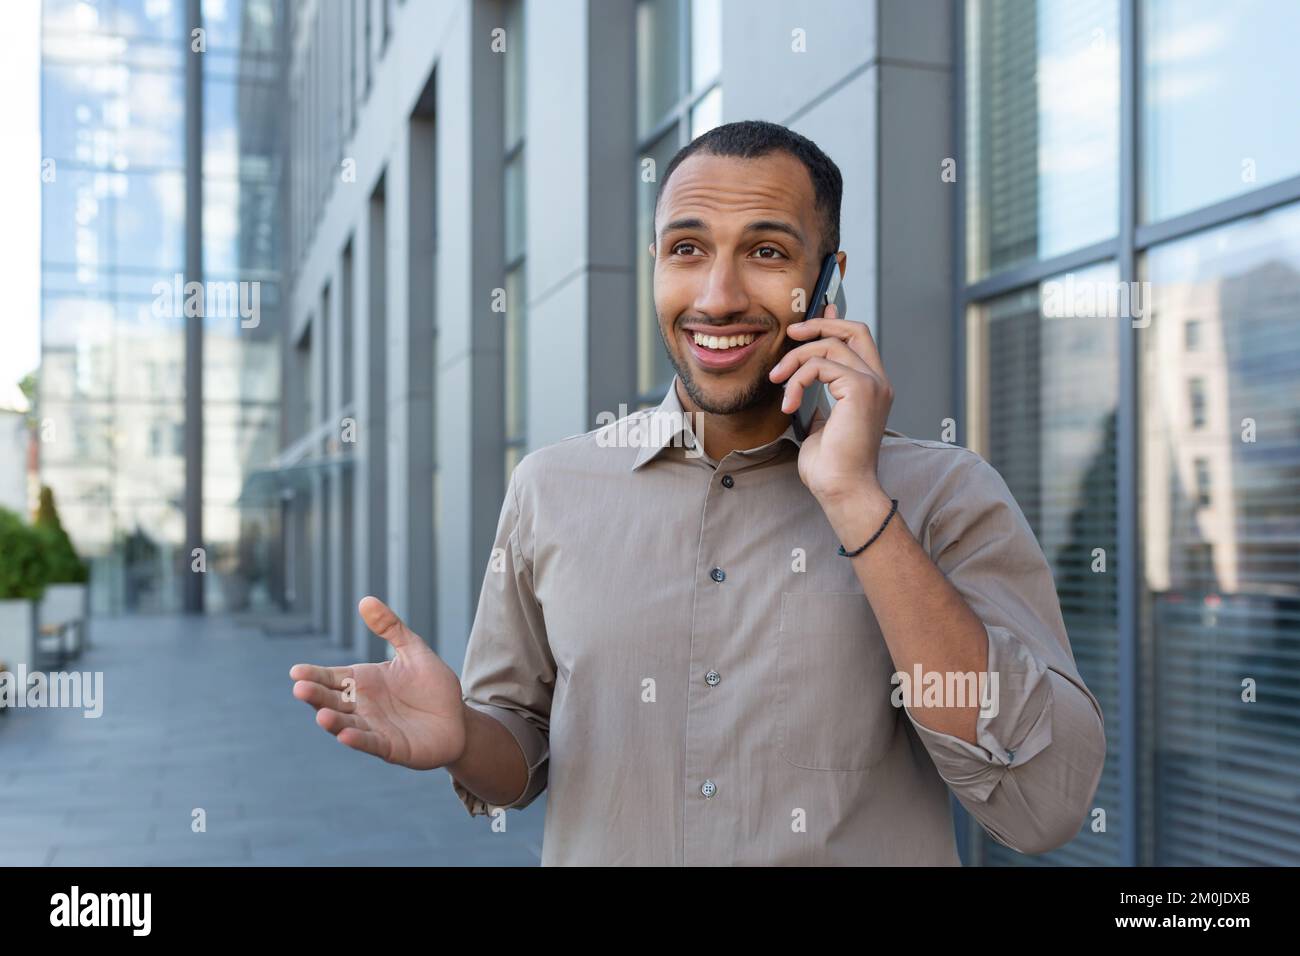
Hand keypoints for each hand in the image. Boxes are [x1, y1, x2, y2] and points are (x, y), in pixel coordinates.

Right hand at [289, 596, 466, 769]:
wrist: (458, 718)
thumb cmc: (432, 685)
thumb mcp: (413, 651)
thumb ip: (391, 627)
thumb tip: (366, 600)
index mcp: (362, 682)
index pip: (331, 677)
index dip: (313, 675)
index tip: (296, 671)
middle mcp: (362, 706)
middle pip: (332, 701)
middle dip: (315, 697)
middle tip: (300, 689)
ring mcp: (374, 728)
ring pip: (346, 725)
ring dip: (333, 722)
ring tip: (321, 715)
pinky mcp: (390, 748)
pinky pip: (371, 743)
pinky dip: (358, 740)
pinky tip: (345, 736)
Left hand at [768, 302, 893, 502]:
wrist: (842, 489)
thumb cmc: (831, 466)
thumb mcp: (821, 422)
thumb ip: (819, 396)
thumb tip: (805, 376)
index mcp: (872, 388)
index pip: (858, 339)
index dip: (835, 321)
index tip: (812, 315)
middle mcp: (878, 382)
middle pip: (852, 329)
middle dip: (819, 323)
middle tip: (791, 335)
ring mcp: (872, 384)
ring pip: (828, 346)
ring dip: (795, 360)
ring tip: (778, 382)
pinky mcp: (860, 389)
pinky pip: (819, 365)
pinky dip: (797, 380)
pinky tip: (789, 404)